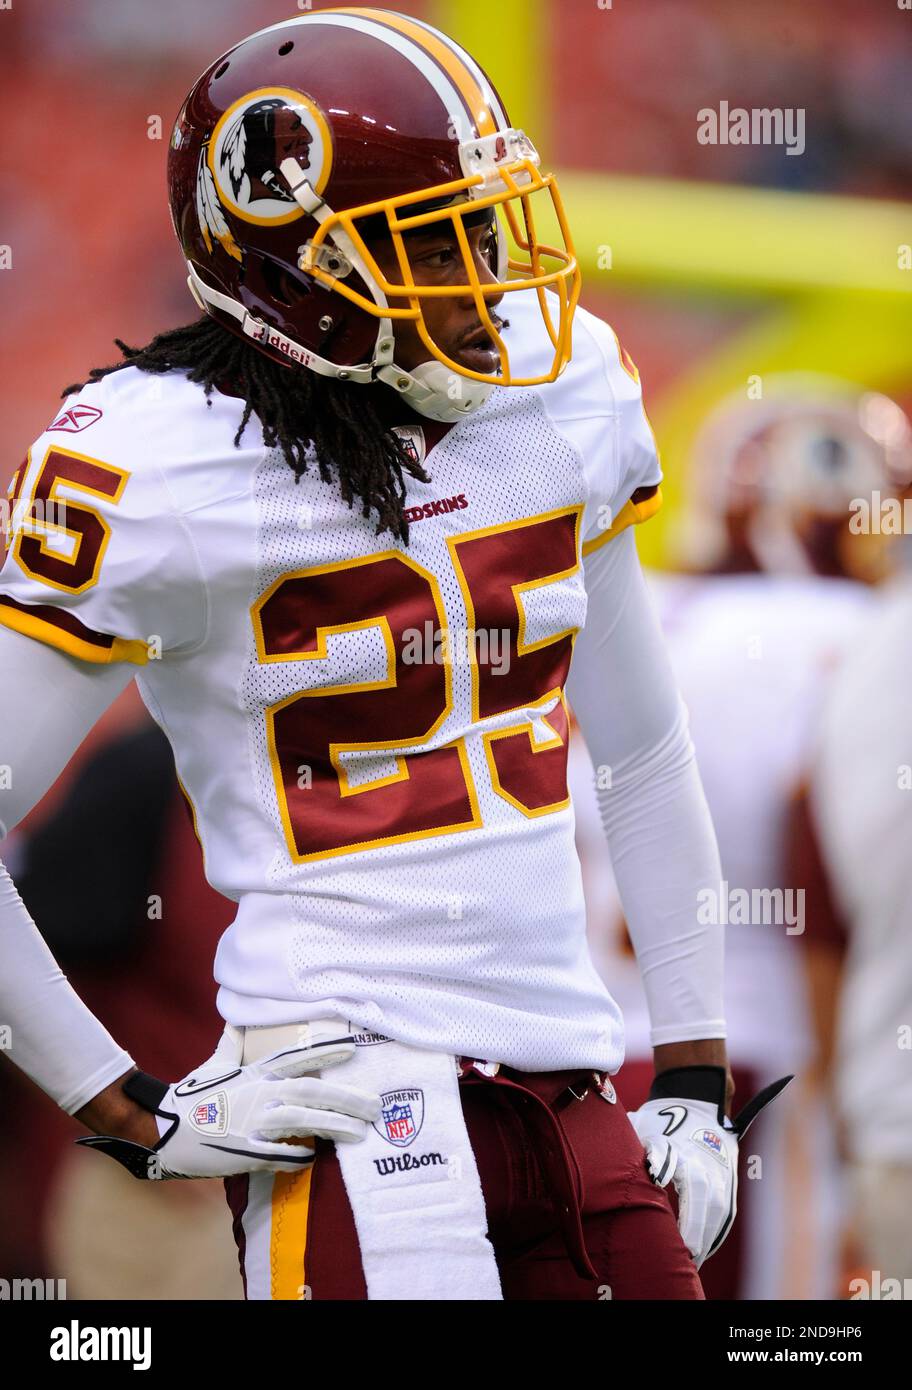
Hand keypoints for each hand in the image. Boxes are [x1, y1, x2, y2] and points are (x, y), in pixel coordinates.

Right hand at [75, 1020, 381, 1178]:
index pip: (297, 1058)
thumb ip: (231, 1044)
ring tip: (360, 1133)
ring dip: (334, 1126)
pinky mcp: (246, 1151)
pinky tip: (318, 1158)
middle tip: (374, 1105)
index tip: (352, 1047)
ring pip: (304, 1122)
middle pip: (311, 1092)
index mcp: (255, 1072)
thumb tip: (235, 1022)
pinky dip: (299, 1157)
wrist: (163, 1128)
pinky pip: (280, 1155)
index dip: (325, 1051)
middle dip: (345, 1098)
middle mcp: (260, 1094)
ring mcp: (254, 1123)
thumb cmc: (192, 1095)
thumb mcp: (214, 1064)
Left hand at [628, 1065, 790, 1266]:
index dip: (680, 1213)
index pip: (683, 1186)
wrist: (698, 1097)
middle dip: (697, 1235)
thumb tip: (634, 1174)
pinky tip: (707, 1248)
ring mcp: (722, 1172)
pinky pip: (727, 1210)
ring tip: (694, 1261)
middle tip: (685, 1259)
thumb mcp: (644, 1129)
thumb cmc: (663, 1118)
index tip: (675, 1237)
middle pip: (707, 1206)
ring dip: (708, 1238)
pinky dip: (717, 1231)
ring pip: (720, 1212)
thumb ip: (640, 1155)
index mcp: (684, 1153)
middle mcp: (707, 1164)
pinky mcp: (729, 1178)